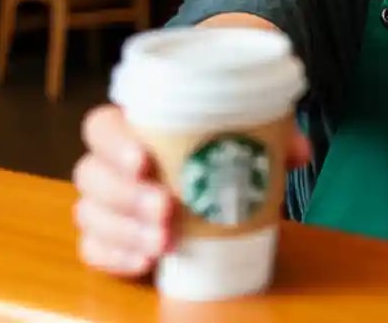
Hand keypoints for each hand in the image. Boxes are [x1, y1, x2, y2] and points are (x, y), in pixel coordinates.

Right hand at [72, 104, 312, 276]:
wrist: (213, 188)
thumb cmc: (217, 151)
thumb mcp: (247, 133)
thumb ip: (274, 133)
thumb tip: (298, 152)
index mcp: (132, 128)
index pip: (100, 126)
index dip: (114, 142)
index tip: (144, 160)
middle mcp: (109, 164)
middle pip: (90, 174)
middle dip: (125, 195)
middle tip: (166, 208)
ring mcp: (104, 204)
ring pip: (89, 214)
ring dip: (124, 230)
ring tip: (165, 242)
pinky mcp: (108, 239)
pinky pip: (92, 250)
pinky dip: (114, 258)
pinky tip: (144, 262)